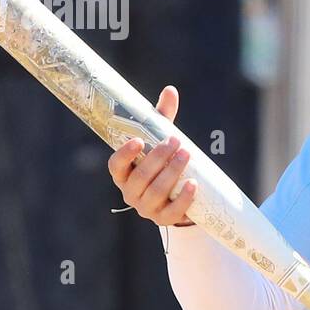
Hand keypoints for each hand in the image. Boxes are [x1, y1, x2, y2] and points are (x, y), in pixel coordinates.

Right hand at [106, 85, 196, 226]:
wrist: (176, 197)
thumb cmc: (163, 163)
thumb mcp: (160, 141)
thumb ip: (162, 119)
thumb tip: (170, 90)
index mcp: (123, 174)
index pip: (116, 166)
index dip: (124, 155)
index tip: (138, 140)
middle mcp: (130, 193)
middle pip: (140, 177)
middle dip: (158, 158)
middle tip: (175, 141)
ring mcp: (146, 209)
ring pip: (156, 192)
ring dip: (171, 174)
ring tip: (186, 155)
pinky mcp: (164, 219)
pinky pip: (173, 212)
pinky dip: (184, 198)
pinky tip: (193, 184)